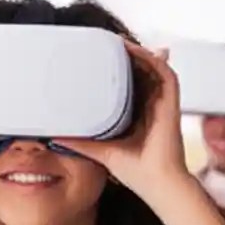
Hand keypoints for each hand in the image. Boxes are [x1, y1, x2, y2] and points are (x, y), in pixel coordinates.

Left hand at [54, 45, 191, 197]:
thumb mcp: (101, 151)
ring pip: (153, 68)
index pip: (129, 84)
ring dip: (138, 53)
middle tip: (108, 42)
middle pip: (141, 72)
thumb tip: (54, 137)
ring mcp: (162, 104)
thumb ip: (80, 142)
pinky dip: (153, 60)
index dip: (118, 69)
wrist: (158, 183)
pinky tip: (137, 51)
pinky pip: (165, 74)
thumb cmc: (135, 172)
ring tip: (120, 41)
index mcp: (137, 115)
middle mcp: (151, 106)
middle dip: (127, 56)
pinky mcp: (171, 104)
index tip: (101, 56)